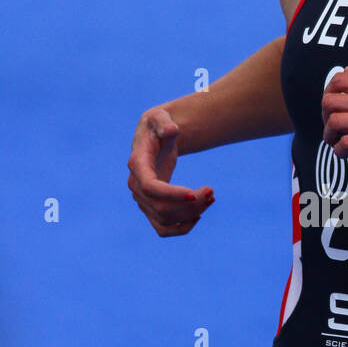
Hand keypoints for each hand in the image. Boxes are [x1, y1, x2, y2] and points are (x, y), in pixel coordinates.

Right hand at [128, 107, 213, 236]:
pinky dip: (182, 227)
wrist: (155, 138)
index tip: (194, 194)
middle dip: (190, 204)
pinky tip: (199, 214)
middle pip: (161, 208)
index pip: (150, 188)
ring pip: (165, 220)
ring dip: (191, 214)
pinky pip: (163, 229)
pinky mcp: (150, 209)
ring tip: (210, 197)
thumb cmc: (158, 125)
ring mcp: (141, 200)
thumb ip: (164, 122)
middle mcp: (136, 186)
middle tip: (211, 191)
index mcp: (137, 165)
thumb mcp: (160, 117)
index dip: (172, 195)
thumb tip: (172, 131)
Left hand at [321, 68, 347, 172]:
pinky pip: (347, 144)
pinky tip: (345, 154)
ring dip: (329, 136)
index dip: (327, 93)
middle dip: (324, 117)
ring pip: (335, 122)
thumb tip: (347, 70)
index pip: (339, 78)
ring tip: (336, 143)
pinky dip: (339, 151)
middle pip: (330, 101)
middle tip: (332, 128)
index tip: (332, 107)